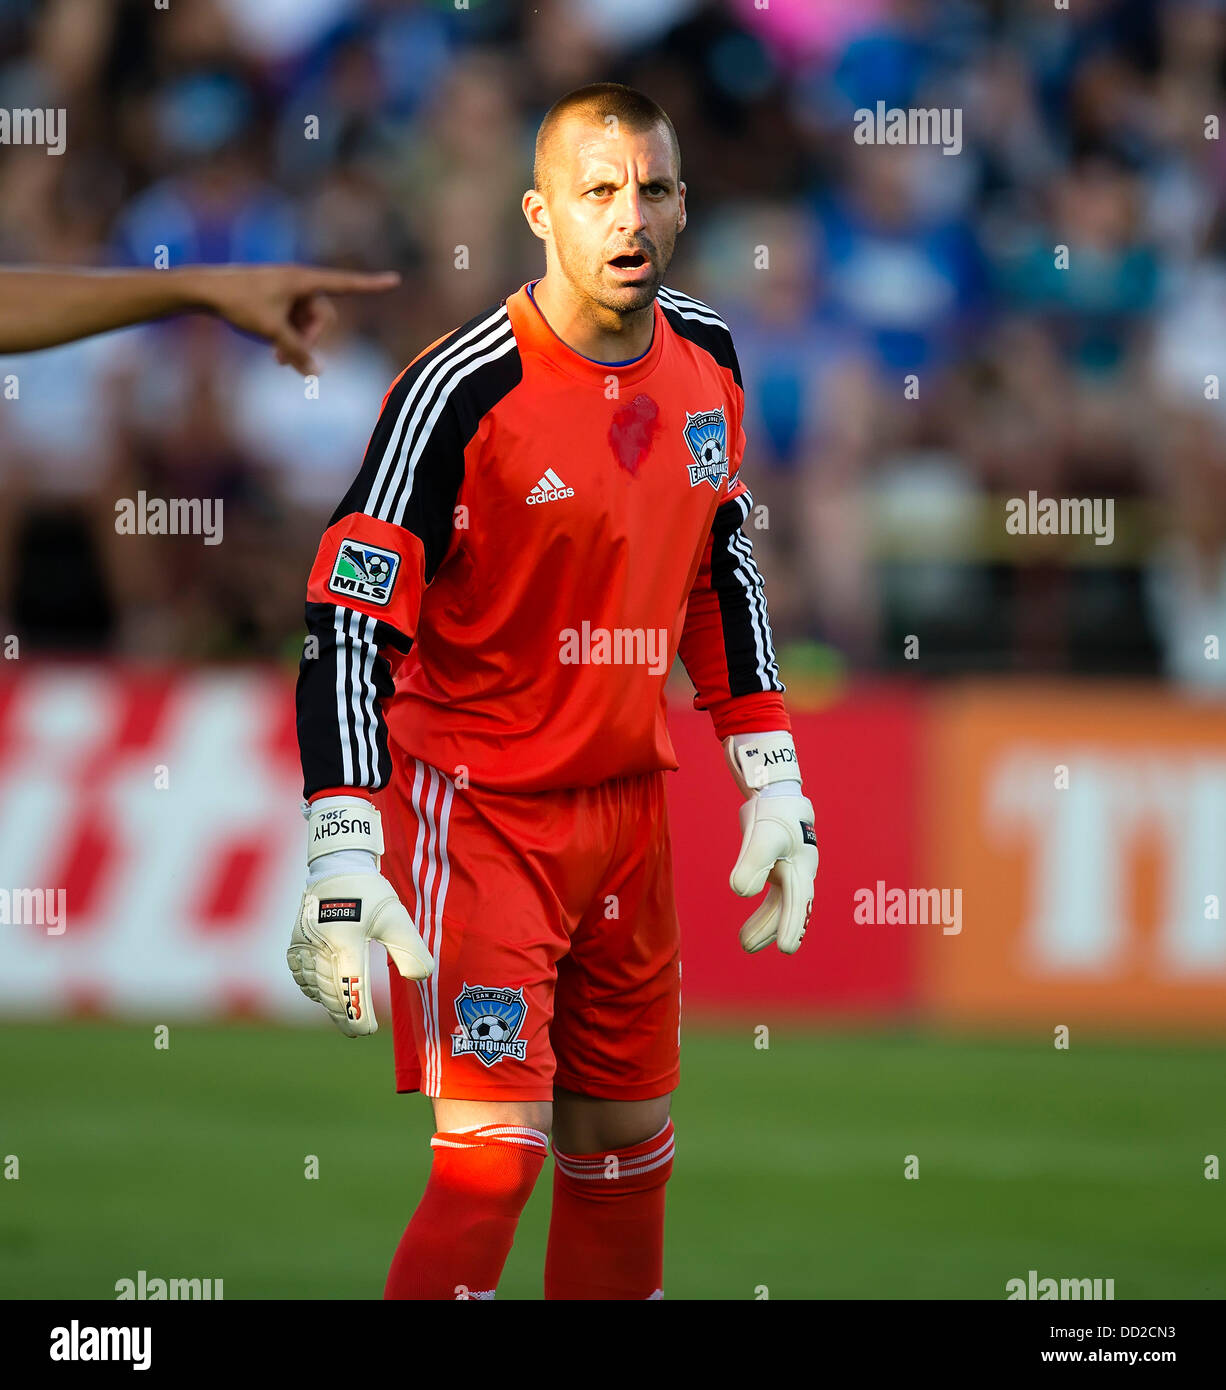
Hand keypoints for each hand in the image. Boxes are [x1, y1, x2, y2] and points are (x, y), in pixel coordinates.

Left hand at [194, 264, 399, 374]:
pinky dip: (288, 336)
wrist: (206, 290)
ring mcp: (287, 290)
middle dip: (311, 339)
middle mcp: (299, 282)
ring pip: (307, 321)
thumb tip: (320, 372)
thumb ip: (298, 353)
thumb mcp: (272, 332)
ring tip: (277, 361)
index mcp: (304, 281)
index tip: (394, 280)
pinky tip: (273, 350)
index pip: (346, 284)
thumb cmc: (241, 304)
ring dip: (298, 342)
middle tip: (288, 359)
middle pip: (323, 315)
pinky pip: (294, 319)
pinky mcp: (276, 297)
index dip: (371, 285)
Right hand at [287, 870, 433, 1036]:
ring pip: (314, 985)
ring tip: (344, 1016)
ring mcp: (304, 945)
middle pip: (331, 993)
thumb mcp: (397, 918)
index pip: (351, 988)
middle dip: (343, 1015)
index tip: (366, 1030)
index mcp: (346, 943)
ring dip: (328, 1003)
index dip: (357, 1014)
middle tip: (356, 1031)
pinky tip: (321, 994)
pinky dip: (311, 988)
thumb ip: (410, 949)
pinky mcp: (296, 941)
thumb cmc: (370, 892)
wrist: (338, 866)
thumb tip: (422, 977)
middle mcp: (320, 948)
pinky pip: (300, 974)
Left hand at [723, 731, 817, 954]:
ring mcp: (788, 870)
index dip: (791, 925)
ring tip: (745, 943)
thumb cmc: (772, 810)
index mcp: (801, 866)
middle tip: (755, 947)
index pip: (797, 901)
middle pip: (789, 907)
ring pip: (778, 905)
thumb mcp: (761, 835)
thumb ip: (751, 863)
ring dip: (764, 924)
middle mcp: (798, 871)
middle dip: (775, 928)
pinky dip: (762, 912)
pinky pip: (772, 896)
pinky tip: (750, 927)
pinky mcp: (775, 866)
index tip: (786, 948)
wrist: (772, 789)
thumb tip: (740, 893)